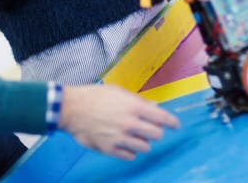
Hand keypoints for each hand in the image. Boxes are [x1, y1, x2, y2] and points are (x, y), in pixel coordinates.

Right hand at [59, 84, 179, 160]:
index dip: (172, 122)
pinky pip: (130, 156)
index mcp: (133, 106)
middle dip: (156, 132)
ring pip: (145, 147)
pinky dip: (130, 151)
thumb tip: (154, 106)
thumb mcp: (118, 92)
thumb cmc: (94, 96)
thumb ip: (138, 100)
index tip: (176, 125)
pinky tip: (124, 143)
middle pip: (156, 135)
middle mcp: (129, 123)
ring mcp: (120, 138)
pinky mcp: (110, 149)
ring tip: (133, 136)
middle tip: (150, 129)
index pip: (162, 117)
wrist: (72, 109)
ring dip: (142, 142)